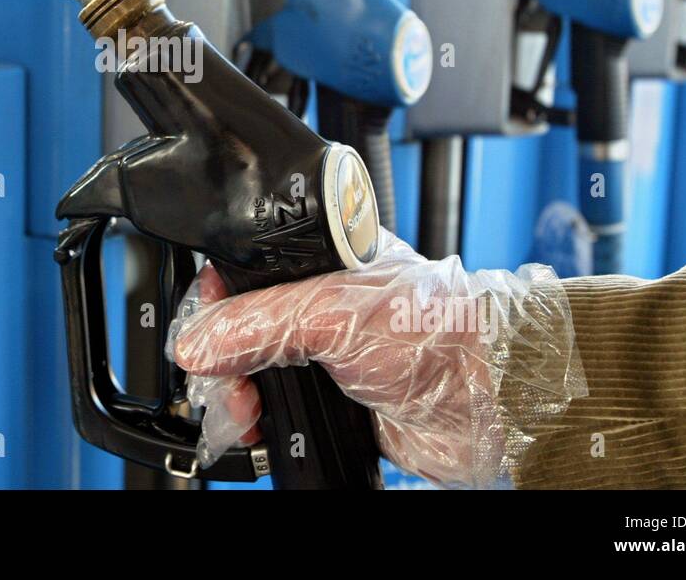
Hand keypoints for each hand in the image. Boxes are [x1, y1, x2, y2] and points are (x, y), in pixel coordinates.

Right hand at [169, 231, 586, 488]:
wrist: (487, 402)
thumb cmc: (435, 333)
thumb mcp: (332, 314)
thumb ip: (260, 324)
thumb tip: (198, 341)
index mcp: (324, 257)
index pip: (249, 265)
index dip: (218, 293)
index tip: (200, 322)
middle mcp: (322, 302)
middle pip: (243, 324)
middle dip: (222, 355)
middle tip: (218, 376)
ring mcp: (327, 352)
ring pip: (256, 369)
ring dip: (237, 393)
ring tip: (243, 411)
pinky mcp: (334, 397)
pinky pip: (279, 407)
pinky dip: (261, 420)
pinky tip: (259, 427)